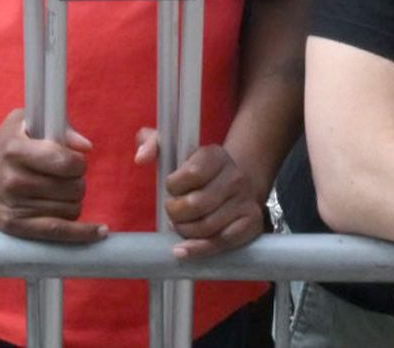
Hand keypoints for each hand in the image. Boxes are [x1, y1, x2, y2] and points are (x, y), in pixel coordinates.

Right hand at [0, 114, 96, 243]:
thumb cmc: (0, 143)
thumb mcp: (23, 122)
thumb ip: (59, 127)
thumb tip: (86, 146)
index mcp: (16, 151)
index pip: (66, 162)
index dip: (78, 162)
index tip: (75, 161)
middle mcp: (14, 180)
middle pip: (72, 188)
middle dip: (77, 181)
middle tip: (66, 178)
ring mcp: (14, 206)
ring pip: (70, 209)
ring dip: (74, 201)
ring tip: (60, 193)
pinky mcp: (14, 226)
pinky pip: (57, 233)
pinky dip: (81, 233)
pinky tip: (99, 232)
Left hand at [156, 132, 270, 253]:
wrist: (238, 181)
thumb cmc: (198, 168)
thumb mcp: (175, 148)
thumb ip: (152, 144)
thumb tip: (141, 158)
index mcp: (215, 155)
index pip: (190, 175)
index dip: (173, 186)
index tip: (171, 188)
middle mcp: (234, 177)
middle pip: (197, 205)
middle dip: (176, 213)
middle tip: (172, 212)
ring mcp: (246, 201)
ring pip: (207, 226)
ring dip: (185, 231)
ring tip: (180, 226)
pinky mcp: (252, 223)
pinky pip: (222, 242)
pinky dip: (199, 249)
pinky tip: (184, 249)